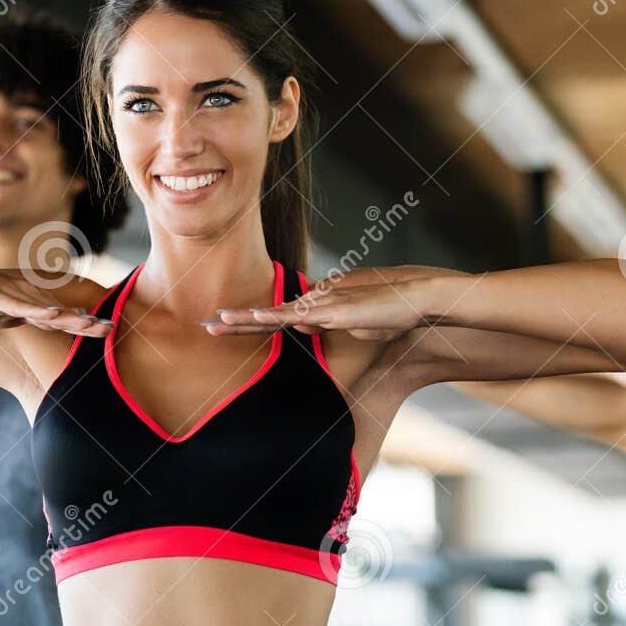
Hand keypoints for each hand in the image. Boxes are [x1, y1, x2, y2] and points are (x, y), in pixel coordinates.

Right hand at [0, 259, 109, 335]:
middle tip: (111, 328)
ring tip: (91, 324)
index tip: (108, 330)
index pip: (62, 318)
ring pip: (44, 308)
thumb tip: (44, 322)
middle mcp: (25, 296)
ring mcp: (11, 294)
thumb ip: (23, 319)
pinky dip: (36, 310)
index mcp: (28, 303)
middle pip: (60, 313)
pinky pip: (18, 305)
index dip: (84, 325)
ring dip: (68, 317)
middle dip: (86, 323)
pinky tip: (54, 313)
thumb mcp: (1, 316)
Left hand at [208, 276, 425, 340]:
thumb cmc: (392, 313)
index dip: (251, 323)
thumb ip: (326, 324)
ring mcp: (325, 305)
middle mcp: (317, 303)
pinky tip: (257, 319)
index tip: (224, 326)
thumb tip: (300, 326)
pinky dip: (277, 317)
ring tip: (217, 323)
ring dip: (247, 319)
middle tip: (206, 325)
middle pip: (269, 314)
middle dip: (237, 321)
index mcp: (320, 309)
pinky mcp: (336, 311)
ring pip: (278, 313)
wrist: (418, 298)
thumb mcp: (354, 325)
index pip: (278, 319)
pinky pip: (301, 315)